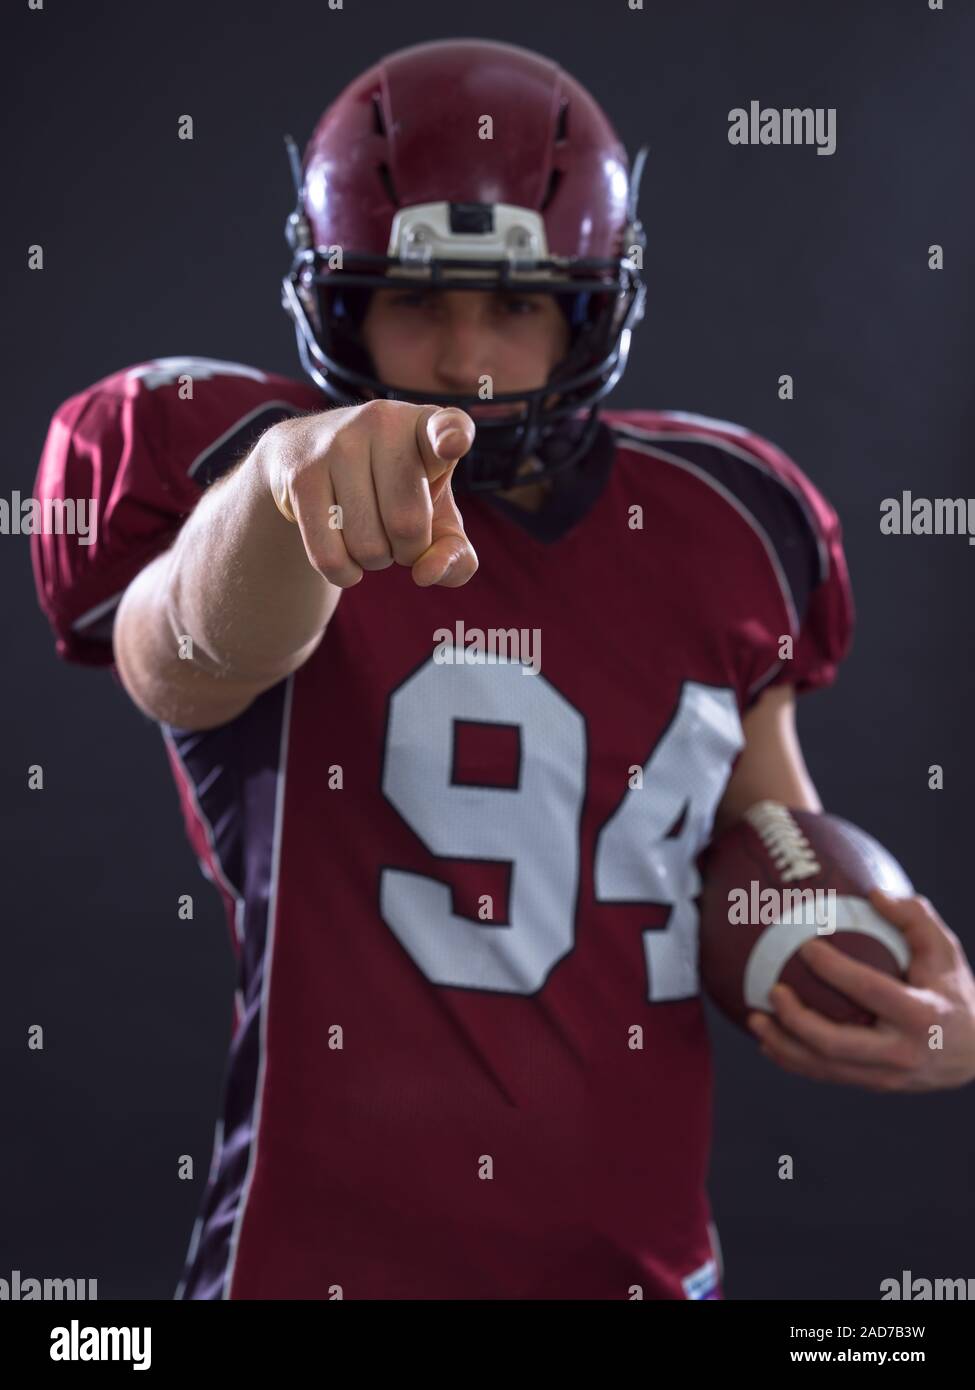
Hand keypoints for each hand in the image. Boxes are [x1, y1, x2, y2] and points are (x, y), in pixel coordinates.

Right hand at [260, 399, 477, 587]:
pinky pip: (330, 555)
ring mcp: (338, 444)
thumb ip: (454, 552)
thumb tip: (427, 573)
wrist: (306, 455)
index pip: (448, 428)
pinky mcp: (302, 474)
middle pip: (407, 524)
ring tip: (368, 534)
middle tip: (398, 537)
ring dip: (374, 561)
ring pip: (368, 546)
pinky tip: (345, 559)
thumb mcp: (434, 515)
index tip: (452, 444)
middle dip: (408, 552)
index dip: (452, 438)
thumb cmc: (390, 489)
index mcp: (426, 425)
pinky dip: (344, 573)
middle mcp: (384, 422)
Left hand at [747, 889, 974, 1090]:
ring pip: (824, 1067)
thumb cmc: (951, 989)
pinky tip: (768, 1039)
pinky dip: (793, 1059)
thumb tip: (874, 895)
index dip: (835, 970)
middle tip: (772, 990)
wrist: (974, 1053)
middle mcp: (900, 1051)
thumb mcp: (945, 950)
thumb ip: (914, 917)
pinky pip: (825, 1075)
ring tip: (755, 1019)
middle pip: (836, 1043)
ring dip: (783, 1045)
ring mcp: (885, 1075)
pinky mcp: (872, 1085)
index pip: (869, 990)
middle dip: (796, 1019)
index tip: (806, 946)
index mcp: (919, 1014)